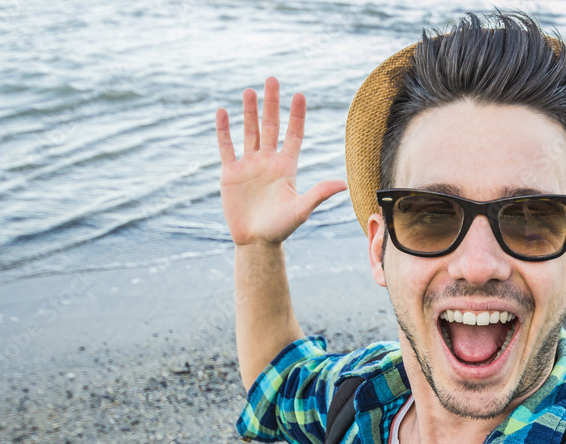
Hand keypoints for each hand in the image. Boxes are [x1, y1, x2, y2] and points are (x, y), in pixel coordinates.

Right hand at [216, 78, 346, 245]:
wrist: (256, 241)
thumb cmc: (281, 228)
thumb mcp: (301, 209)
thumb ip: (319, 193)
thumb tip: (343, 184)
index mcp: (286, 167)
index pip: (293, 134)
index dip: (296, 115)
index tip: (299, 95)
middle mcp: (268, 161)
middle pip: (271, 126)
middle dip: (272, 103)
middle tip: (272, 79)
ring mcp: (249, 165)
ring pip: (250, 131)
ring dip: (249, 112)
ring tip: (249, 90)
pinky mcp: (230, 173)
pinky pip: (226, 147)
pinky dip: (224, 130)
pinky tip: (222, 112)